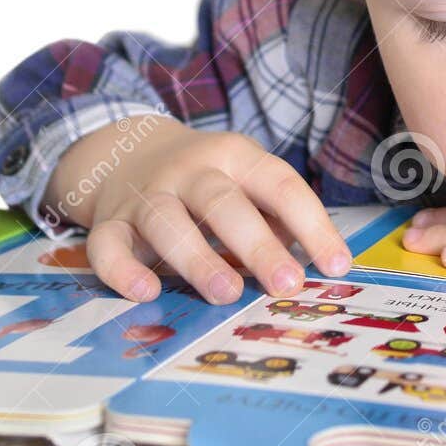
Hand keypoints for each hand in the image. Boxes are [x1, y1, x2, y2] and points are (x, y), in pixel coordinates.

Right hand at [47, 117, 350, 304]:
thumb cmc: (207, 182)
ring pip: (166, 222)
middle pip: (223, 203)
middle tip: (287, 284)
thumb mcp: (247, 182)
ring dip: (197, 259)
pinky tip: (147, 292)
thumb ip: (278, 219)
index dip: (313, 225)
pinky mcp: (108, 223)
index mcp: (236, 157)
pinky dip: (123, 270)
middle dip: (258, 245)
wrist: (125, 152)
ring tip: (227, 294)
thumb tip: (322, 266)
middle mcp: (190, 170)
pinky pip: (107, 246)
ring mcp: (145, 194)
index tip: (338, 266)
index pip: (280, 185)